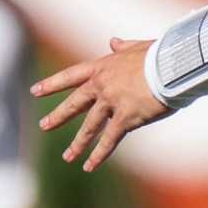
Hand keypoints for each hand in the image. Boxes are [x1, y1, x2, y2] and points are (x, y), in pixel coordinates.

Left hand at [33, 39, 165, 171]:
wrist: (172, 66)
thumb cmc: (160, 55)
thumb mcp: (138, 47)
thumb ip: (123, 47)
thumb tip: (113, 41)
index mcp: (103, 67)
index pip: (71, 76)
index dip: (52, 84)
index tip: (36, 91)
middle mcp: (102, 85)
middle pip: (74, 104)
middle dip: (58, 116)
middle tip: (43, 126)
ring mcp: (111, 102)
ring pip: (89, 127)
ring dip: (78, 143)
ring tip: (68, 157)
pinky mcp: (124, 118)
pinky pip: (109, 140)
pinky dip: (99, 154)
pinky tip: (89, 166)